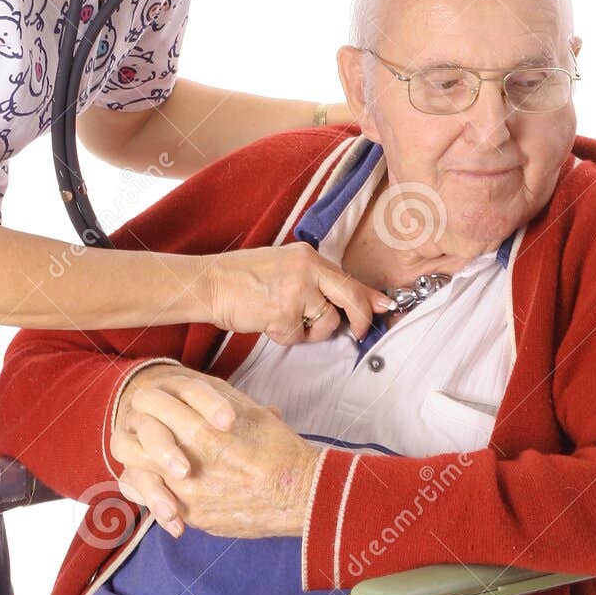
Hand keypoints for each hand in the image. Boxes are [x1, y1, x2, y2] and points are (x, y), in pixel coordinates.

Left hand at [112, 371, 320, 537]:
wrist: (301, 495)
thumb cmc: (279, 448)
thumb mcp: (247, 410)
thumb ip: (210, 399)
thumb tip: (184, 393)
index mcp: (200, 429)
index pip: (146, 404)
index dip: (148, 401)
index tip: (156, 404)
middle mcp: (186, 462)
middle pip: (128, 441)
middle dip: (134, 433)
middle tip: (145, 431)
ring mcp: (185, 494)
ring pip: (137, 475)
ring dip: (141, 465)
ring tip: (152, 460)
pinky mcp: (192, 516)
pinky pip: (157, 503)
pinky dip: (157, 493)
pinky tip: (166, 485)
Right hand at [203, 242, 394, 346]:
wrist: (210, 283)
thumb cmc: (243, 277)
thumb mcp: (285, 268)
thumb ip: (315, 281)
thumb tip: (347, 300)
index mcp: (309, 256)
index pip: (349, 279)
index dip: (369, 297)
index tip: (385, 307)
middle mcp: (307, 270)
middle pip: (351, 298)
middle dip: (360, 319)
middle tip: (359, 332)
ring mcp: (296, 292)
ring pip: (326, 324)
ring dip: (310, 332)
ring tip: (285, 319)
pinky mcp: (283, 314)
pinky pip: (297, 337)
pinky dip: (285, 336)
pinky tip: (268, 322)